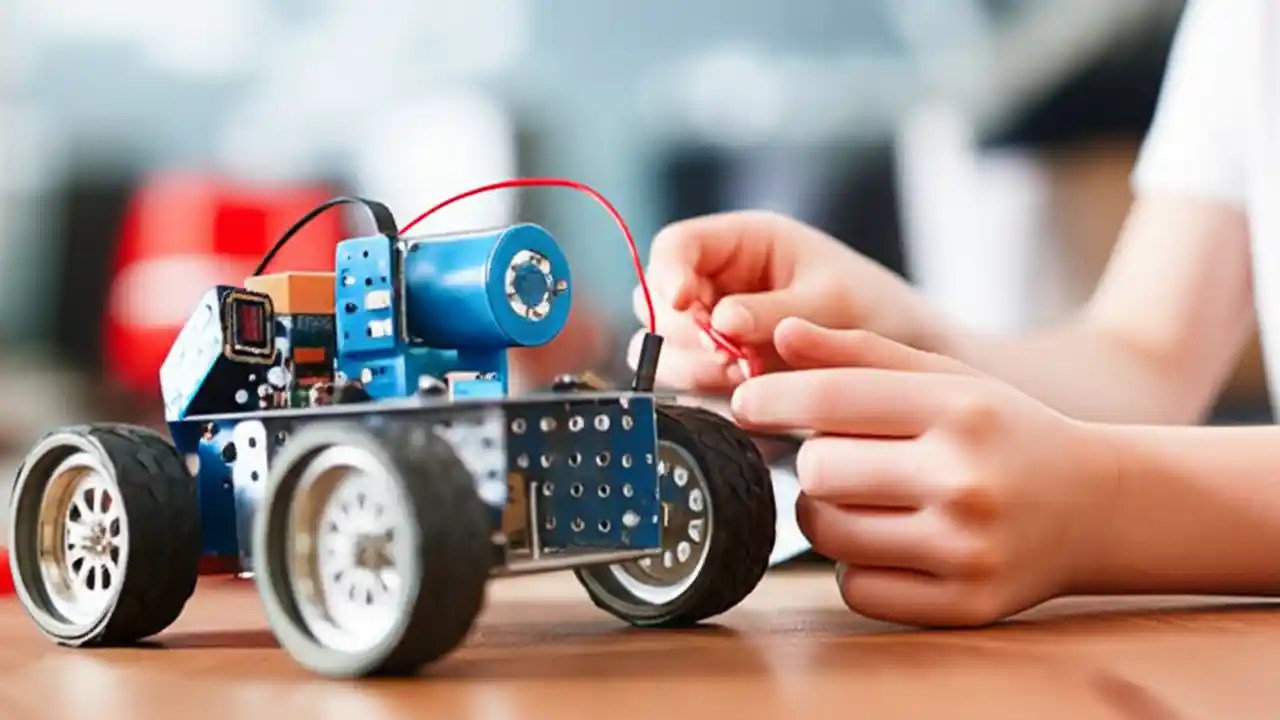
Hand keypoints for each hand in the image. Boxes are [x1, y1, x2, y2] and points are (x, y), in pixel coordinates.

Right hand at [629, 211, 948, 393]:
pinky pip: (688, 380)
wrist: (901, 363)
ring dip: (693, 366)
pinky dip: (706, 392)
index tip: (682, 304)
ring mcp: (712, 328)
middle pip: (657, 301)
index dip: (668, 274)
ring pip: (664, 346)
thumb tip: (720, 320)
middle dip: (683, 333)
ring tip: (744, 377)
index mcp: (743, 243)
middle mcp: (718, 282)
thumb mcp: (830, 303)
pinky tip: (744, 396)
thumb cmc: (874, 311)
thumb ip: (773, 311)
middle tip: (728, 358)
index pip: (676, 247)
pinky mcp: (718, 369)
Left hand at [730, 318, 1118, 626]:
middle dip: (814, 460)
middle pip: (818, 470)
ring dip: (826, 513)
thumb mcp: (946, 376)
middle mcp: (965, 479)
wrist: (1095, 506)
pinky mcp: (962, 606)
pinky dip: (856, 564)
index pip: (831, 399)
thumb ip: (860, 353)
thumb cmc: (1003, 430)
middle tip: (837, 455)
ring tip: (861, 497)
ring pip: (828, 533)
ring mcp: (965, 550)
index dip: (770, 399)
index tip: (744, 403)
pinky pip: (855, 587)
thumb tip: (782, 335)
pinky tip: (888, 540)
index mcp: (959, 410)